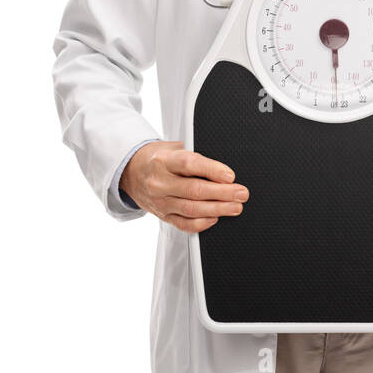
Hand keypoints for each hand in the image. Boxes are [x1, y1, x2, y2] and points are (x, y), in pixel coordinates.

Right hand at [120, 140, 246, 232]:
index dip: (212, 170)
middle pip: (194, 190)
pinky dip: (202, 223)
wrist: (131, 171)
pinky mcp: (162, 215)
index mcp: (164, 160)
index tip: (230, 176)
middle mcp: (160, 182)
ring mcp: (160, 201)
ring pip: (191, 209)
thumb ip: (194, 156)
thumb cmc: (158, 158)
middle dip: (222, 193)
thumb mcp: (173, 148)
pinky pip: (184, 224)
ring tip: (235, 207)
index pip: (190, 165)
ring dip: (218, 209)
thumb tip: (222, 169)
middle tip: (241, 193)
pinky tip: (215, 218)